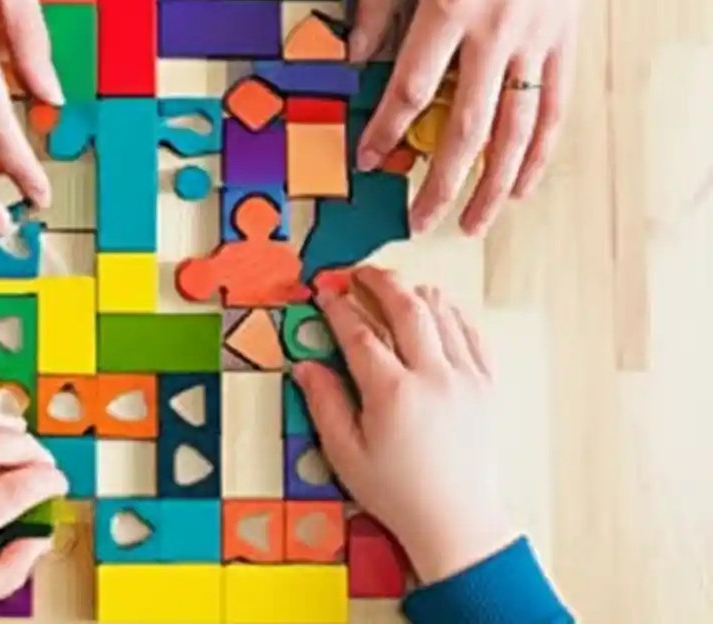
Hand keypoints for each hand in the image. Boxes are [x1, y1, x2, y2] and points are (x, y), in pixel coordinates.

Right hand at [293, 268, 517, 584]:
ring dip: (415, 291)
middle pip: (406, 307)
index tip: (325, 293)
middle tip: (359, 272)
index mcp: (392, 393)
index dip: (338, 307)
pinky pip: (471, 334)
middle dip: (379, 281)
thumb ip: (325, 403)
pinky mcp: (487, 385)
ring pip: (442, 313)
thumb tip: (305, 365)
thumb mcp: (345, 454)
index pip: (359, 333)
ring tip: (394, 286)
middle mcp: (433, 377)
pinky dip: (451, 314)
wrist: (456, 520)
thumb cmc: (396, 493)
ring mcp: (465, 378)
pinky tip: (435, 310)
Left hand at [350, 0, 596, 234]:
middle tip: (418, 220)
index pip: (411, 90)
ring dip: (493, 185)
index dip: (385, 132)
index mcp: (450, 6)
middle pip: (466, 129)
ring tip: (471, 222)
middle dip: (439, 183)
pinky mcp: (564, 38)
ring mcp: (537, 39)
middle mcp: (497, 33)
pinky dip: (539, 151)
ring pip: (516, 131)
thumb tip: (354, 55)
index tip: (367, 161)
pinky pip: (554, 107)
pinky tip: (523, 184)